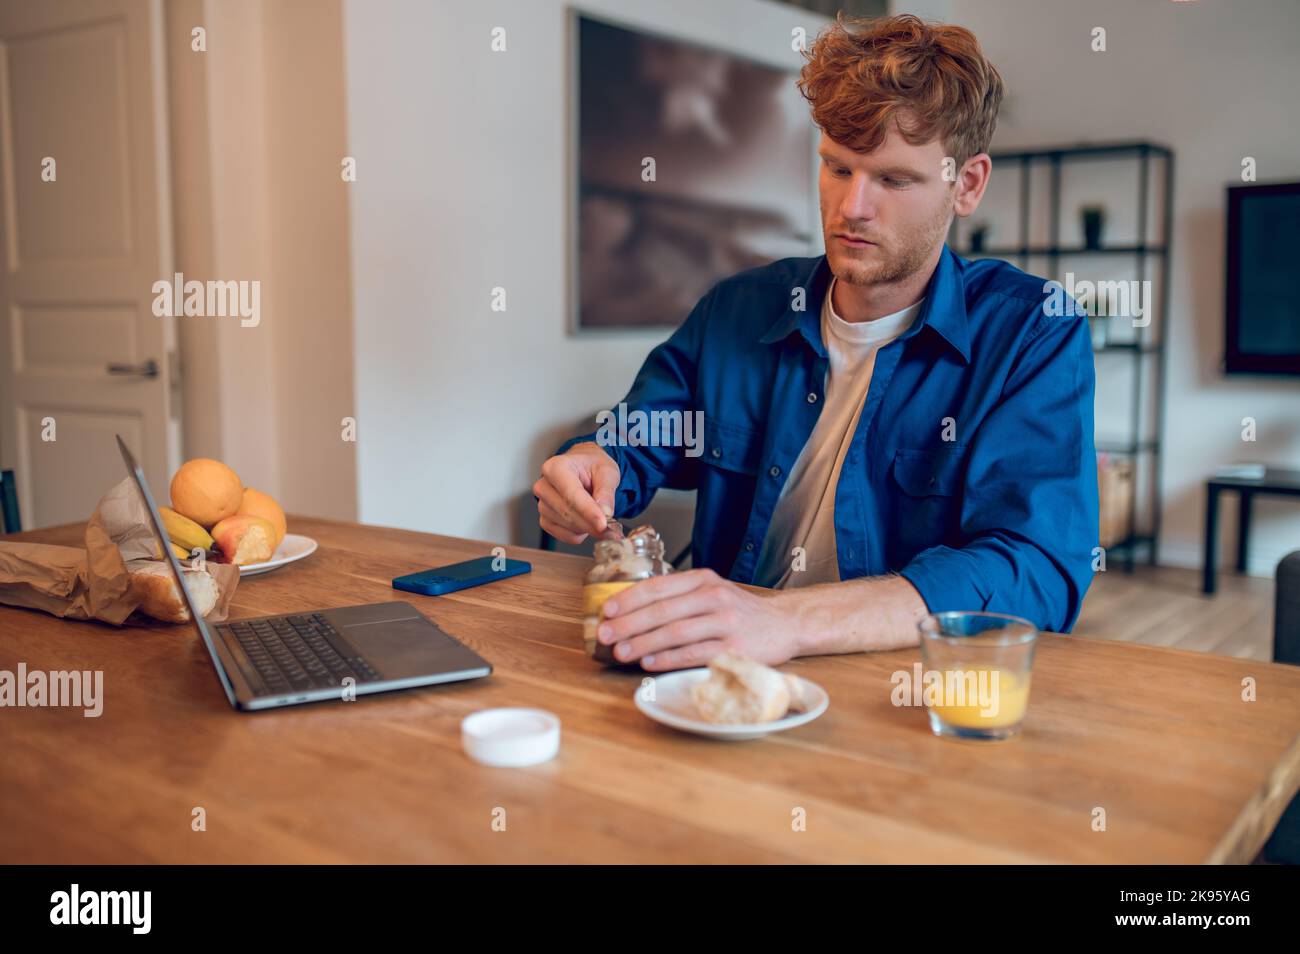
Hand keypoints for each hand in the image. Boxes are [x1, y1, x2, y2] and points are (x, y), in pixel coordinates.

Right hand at [534, 442, 620, 543]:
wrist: (584, 469)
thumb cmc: (592, 467)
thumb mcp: (607, 472)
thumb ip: (606, 493)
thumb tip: (605, 513)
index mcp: (555, 467)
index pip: (571, 495)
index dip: (588, 512)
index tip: (603, 524)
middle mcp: (543, 486)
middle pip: (568, 513)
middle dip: (592, 524)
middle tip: (614, 529)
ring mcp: (542, 505)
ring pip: (568, 527)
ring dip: (589, 528)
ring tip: (602, 518)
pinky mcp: (545, 520)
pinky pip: (565, 536)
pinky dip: (581, 534)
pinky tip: (588, 522)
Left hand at [595, 568, 800, 671]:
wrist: (785, 624)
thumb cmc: (739, 611)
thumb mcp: (711, 592)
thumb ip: (679, 598)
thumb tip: (631, 614)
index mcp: (703, 580)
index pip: (658, 586)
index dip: (629, 599)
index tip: (607, 611)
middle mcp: (714, 596)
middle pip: (663, 610)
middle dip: (629, 623)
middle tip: (604, 635)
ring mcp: (726, 622)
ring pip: (676, 632)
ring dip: (644, 643)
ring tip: (620, 651)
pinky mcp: (735, 648)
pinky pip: (695, 654)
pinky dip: (669, 659)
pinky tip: (649, 663)